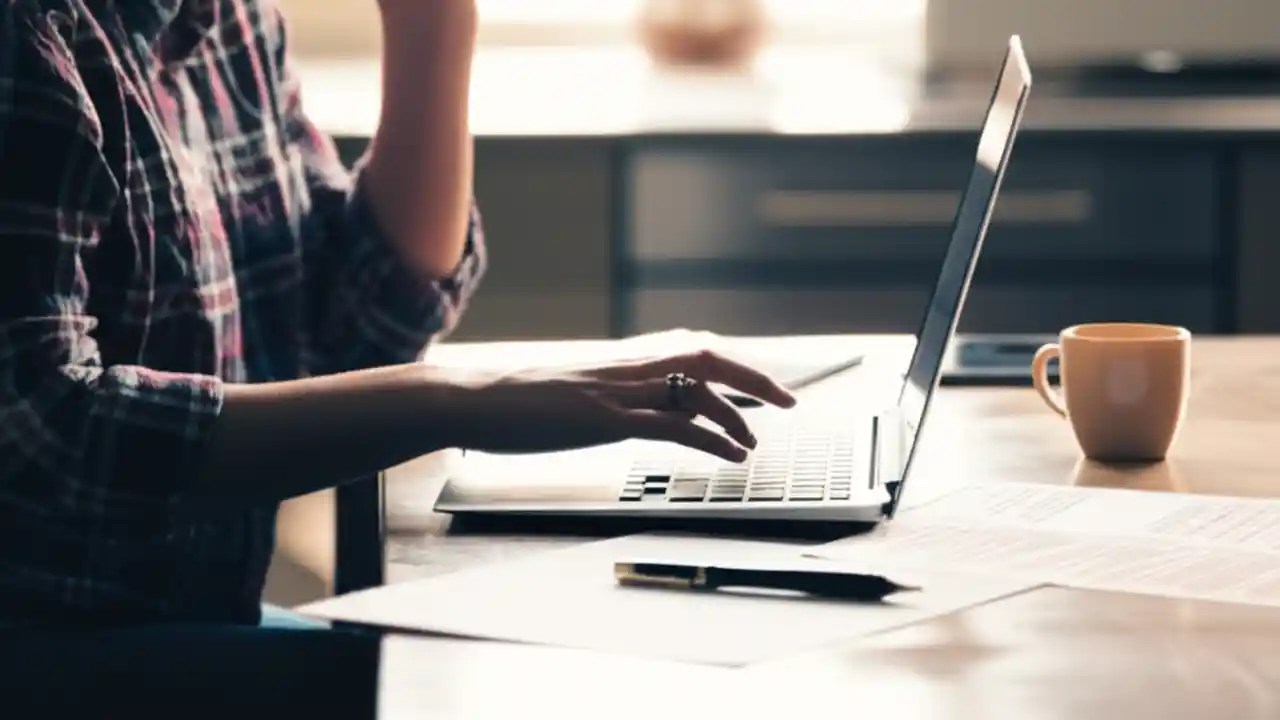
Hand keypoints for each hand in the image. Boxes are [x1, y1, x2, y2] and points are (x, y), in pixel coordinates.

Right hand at [445, 350, 796, 461]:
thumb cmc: (516, 403)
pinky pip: (670, 425)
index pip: (690, 348)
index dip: (731, 362)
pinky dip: (709, 439)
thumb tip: (651, 413)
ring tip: (754, 442)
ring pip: (693, 389)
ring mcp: (615, 391)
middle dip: (751, 376)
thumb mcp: (574, 394)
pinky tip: (730, 456)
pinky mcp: (602, 419)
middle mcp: (625, 367)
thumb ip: (616, 398)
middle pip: (705, 356)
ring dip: (734, 414)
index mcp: (620, 361)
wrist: (473, 401)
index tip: (759, 381)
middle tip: (786, 400)